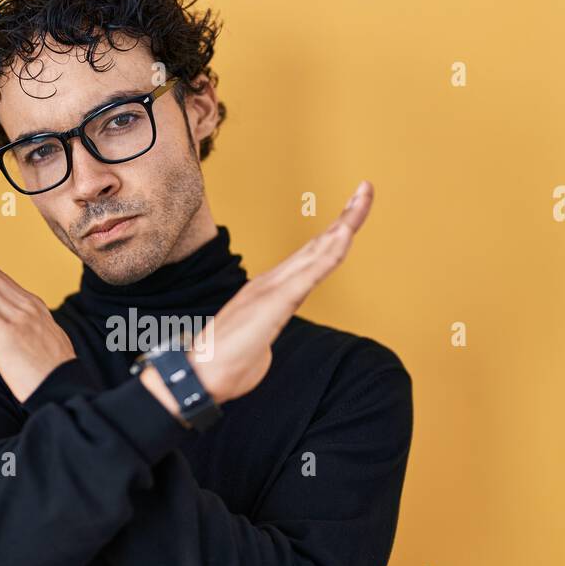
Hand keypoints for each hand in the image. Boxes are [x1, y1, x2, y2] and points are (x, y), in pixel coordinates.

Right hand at [188, 181, 373, 404]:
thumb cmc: (223, 365)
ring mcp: (275, 289)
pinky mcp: (277, 301)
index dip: (333, 236)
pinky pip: (311, 273)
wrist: (198, 376)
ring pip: (319, 250)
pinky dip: (331, 251)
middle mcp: (273, 282)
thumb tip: (258, 349)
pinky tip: (346, 232)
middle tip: (366, 189)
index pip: (310, 259)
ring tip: (363, 197)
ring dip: (344, 223)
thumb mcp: (253, 350)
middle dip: (346, 217)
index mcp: (271, 292)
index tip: (351, 218)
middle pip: (318, 245)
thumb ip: (260, 341)